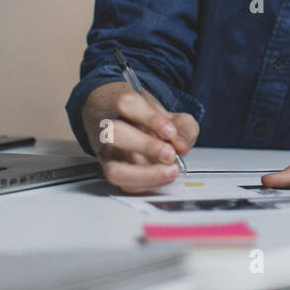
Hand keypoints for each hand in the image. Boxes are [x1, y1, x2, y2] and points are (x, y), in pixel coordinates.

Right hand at [81, 81, 198, 192]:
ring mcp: (107, 153)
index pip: (128, 105)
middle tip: (170, 154)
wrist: (122, 124)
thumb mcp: (169, 114)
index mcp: (120, 104)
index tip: (171, 131)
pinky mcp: (112, 172)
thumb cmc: (144, 119)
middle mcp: (108, 128)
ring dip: (146, 174)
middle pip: (114, 133)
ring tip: (170, 171)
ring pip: (115, 169)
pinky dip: (148, 184)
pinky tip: (164, 177)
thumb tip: (181, 146)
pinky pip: (125, 185)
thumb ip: (182, 126)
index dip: (152, 119)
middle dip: (146, 146)